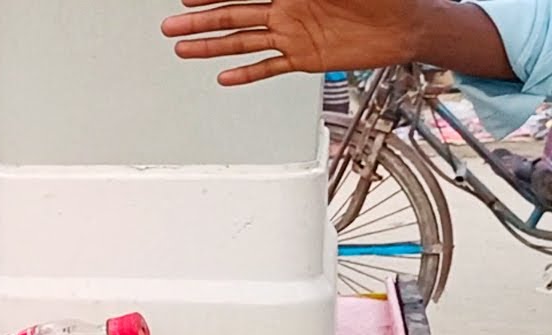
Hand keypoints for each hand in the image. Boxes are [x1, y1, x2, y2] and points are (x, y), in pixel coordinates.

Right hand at [160, 0, 424, 85]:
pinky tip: (226, 78)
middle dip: (200, 19)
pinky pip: (269, 67)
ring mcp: (294, 34)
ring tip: (182, 48)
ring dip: (211, 45)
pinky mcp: (306, 57)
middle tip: (170, 25)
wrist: (411, 23)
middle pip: (233, 15)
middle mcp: (288, 9)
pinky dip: (247, 74)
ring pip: (243, 41)